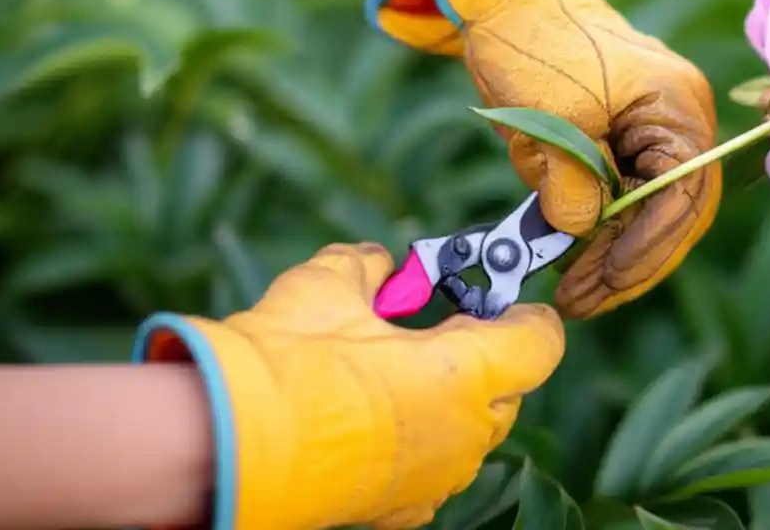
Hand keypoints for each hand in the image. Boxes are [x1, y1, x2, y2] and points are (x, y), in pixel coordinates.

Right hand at [135, 243, 564, 529]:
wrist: (229, 442)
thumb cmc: (286, 360)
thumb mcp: (330, 285)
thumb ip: (370, 269)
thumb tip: (379, 264)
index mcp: (466, 374)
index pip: (540, 340)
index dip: (526, 313)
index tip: (505, 295)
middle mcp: (468, 434)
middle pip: (509, 388)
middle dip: (485, 355)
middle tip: (440, 327)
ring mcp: (441, 478)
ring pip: (474, 430)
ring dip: (454, 399)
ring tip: (399, 373)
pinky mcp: (408, 507)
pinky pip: (439, 466)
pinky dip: (423, 440)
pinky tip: (379, 420)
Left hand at [368, 0, 721, 317]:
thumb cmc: (533, 41)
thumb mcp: (548, 116)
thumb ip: (571, 180)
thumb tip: (582, 233)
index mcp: (677, 106)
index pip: (683, 196)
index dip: (647, 248)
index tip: (603, 281)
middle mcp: (681, 122)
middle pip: (678, 214)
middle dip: (632, 264)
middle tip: (583, 301)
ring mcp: (658, 132)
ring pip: (655, 214)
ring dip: (617, 255)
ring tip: (575, 292)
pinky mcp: (629, 142)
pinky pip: (630, 199)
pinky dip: (606, 232)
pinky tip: (576, 257)